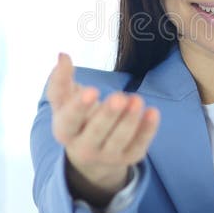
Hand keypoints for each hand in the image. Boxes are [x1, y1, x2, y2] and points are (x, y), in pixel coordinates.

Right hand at [47, 52, 160, 204]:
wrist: (91, 153)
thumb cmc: (76, 118)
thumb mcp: (64, 102)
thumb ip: (61, 79)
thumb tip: (63, 55)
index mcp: (65, 131)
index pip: (70, 121)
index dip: (80, 107)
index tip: (92, 90)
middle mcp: (84, 148)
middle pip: (97, 132)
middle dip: (108, 114)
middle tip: (119, 97)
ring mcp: (107, 156)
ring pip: (119, 139)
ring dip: (129, 120)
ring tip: (137, 99)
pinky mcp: (128, 157)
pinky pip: (139, 144)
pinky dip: (147, 130)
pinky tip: (152, 112)